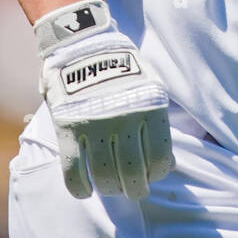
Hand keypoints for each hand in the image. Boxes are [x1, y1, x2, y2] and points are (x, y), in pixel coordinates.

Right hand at [34, 0, 172, 199]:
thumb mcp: (152, 90)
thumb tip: (168, 164)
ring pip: (104, 175)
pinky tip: (86, 192)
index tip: (151, 176)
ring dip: (110, 189)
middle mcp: (125, 118)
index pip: (159, 157)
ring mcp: (95, 124)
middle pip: (132, 171)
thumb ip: (159, 126)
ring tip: (112, 189)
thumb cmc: (125, 71)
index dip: (157, 174)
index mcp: (150, 108)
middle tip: (134, 191)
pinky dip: (79, 188)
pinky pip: (73, 170)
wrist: (87, 45)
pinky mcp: (68, 127)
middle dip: (135, 188)